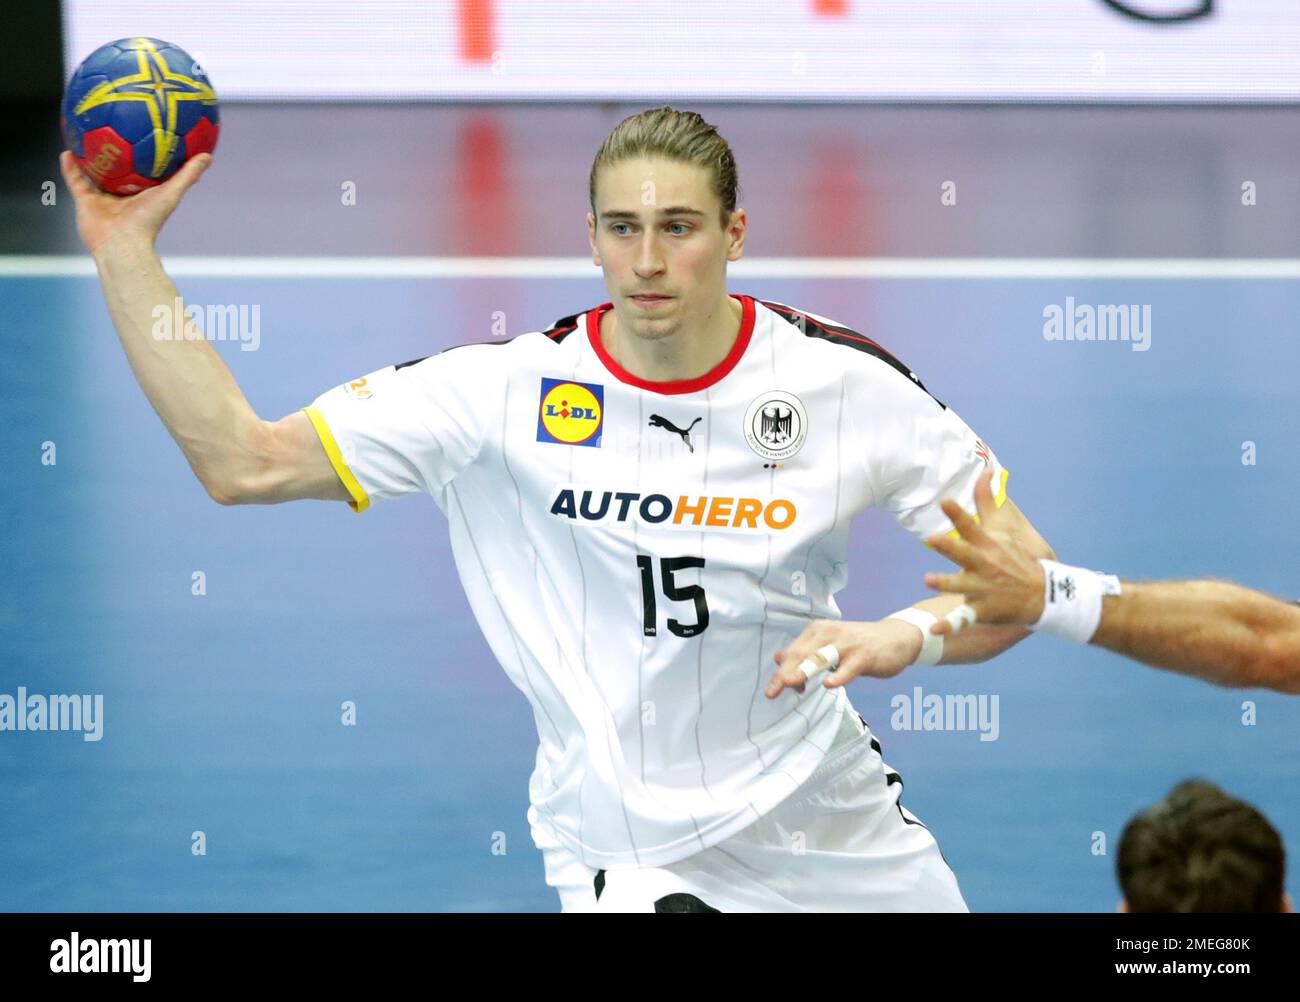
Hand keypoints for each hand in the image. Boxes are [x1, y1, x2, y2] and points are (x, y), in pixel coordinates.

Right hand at [59, 150, 212, 256]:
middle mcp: (122, 194)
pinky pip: (75, 180)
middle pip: (117, 170)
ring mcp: (103, 198)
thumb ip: (188, 175)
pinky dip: (70, 166)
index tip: (146, 135)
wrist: (122, 244)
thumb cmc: (149, 220)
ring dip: (89, 157)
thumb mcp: (171, 192)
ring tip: (85, 135)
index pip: (144, 170)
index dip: (145, 154)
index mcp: (142, 193)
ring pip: (94, 173)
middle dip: (115, 153)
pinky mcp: (85, 201)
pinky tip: (68, 150)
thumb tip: (208, 156)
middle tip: (113, 130)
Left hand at [765, 617, 922, 698]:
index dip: (781, 671)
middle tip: (772, 692)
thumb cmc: (858, 644)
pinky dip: (839, 675)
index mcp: (818, 631)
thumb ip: (805, 651)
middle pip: (803, 655)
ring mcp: (847, 644)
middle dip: (786, 673)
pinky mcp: (864, 656)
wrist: (896, 637)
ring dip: (805, 669)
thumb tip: (778, 657)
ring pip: (822, 658)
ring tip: (792, 683)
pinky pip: (849, 667)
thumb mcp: (828, 644)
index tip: (771, 690)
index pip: (794, 652)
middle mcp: (829, 634)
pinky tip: (829, 684)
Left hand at [923, 468, 1045, 633]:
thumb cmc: (1017, 558)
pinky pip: (963, 619)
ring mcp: (984, 589)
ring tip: (928, 579)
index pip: (971, 527)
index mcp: (988, 546)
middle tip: (932, 538)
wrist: (1044, 596)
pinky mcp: (982, 610)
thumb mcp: (1004, 529)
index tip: (943, 501)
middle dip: (950, 546)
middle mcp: (985, 565)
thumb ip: (988, 501)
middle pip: (965, 554)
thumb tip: (984, 469)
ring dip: (946, 583)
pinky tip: (934, 630)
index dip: (958, 514)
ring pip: (961, 586)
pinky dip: (950, 626)